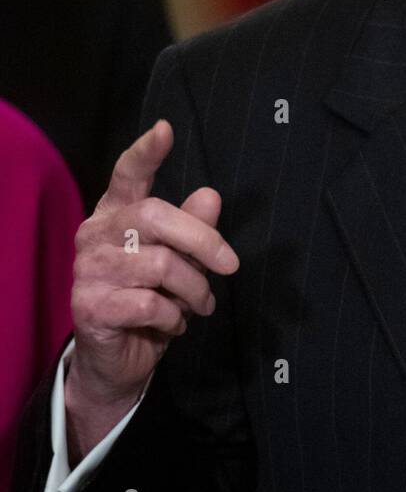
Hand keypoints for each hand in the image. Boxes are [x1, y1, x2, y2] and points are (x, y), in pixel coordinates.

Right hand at [68, 119, 238, 409]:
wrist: (117, 361)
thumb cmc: (151, 302)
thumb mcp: (181, 264)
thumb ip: (193, 230)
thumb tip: (211, 196)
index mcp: (116, 213)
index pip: (127, 174)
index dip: (146, 153)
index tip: (165, 129)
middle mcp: (95, 234)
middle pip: (156, 216)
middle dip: (203, 240)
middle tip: (231, 266)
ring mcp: (88, 269)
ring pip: (160, 266)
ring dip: (194, 290)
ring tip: (199, 305)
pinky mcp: (89, 306)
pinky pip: (150, 303)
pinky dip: (174, 317)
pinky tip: (174, 325)